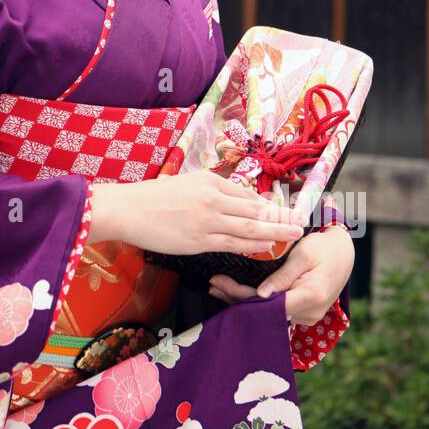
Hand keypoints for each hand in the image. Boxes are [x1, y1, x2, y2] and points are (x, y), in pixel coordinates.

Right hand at [88, 170, 305, 256]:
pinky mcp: (199, 240)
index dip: (268, 204)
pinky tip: (265, 246)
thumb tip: (231, 199)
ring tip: (293, 235)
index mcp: (210, 182)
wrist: (128, 209)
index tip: (284, 211)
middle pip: (255, 210)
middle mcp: (213, 199)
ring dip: (274, 232)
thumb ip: (209, 190)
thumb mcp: (185, 183)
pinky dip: (251, 245)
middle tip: (300, 223)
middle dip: (280, 218)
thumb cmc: (152, 196)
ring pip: (249, 227)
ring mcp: (207, 220)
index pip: (247, 194)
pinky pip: (232, 244)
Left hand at [207, 224, 354, 327]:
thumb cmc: (325, 247)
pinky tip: (239, 293)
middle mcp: (309, 312)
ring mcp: (308, 316)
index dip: (241, 295)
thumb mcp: (303, 255)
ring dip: (245, 300)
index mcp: (310, 296)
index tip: (219, 283)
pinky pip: (277, 309)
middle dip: (237, 298)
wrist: (345, 252)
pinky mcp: (305, 313)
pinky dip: (258, 302)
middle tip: (213, 284)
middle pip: (265, 311)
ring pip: (269, 312)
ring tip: (219, 288)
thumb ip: (283, 276)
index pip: (268, 304)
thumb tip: (261, 295)